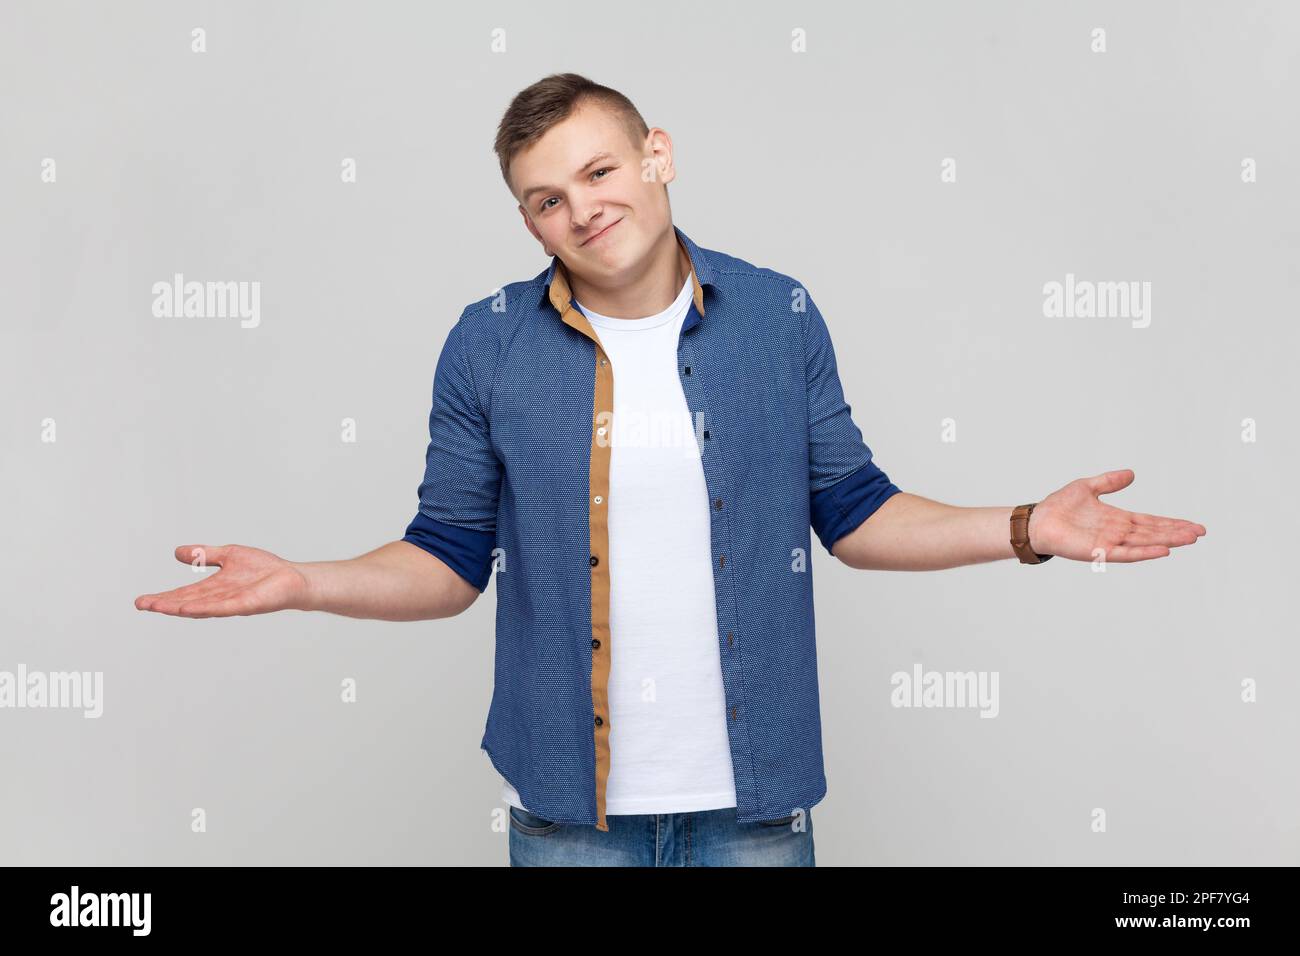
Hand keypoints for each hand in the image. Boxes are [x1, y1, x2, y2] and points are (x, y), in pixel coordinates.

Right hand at [134, 544, 311, 617]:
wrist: (293, 579)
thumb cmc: (264, 570)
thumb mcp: (229, 555)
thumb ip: (205, 554)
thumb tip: (178, 552)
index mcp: (214, 588)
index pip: (184, 593)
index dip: (164, 597)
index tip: (142, 601)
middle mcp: (220, 598)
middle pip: (188, 602)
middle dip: (165, 604)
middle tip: (141, 604)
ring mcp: (232, 603)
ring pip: (202, 607)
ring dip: (180, 607)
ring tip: (160, 607)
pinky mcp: (247, 605)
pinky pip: (224, 607)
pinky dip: (206, 608)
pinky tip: (190, 609)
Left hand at [1028, 469, 1204, 562]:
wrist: (1037, 521)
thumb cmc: (1059, 506)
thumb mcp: (1087, 487)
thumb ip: (1109, 482)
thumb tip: (1131, 473)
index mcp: (1117, 519)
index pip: (1151, 521)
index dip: (1172, 523)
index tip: (1194, 525)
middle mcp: (1117, 532)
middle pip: (1154, 533)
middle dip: (1177, 532)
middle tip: (1201, 533)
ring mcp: (1110, 543)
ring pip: (1145, 542)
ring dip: (1168, 541)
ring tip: (1190, 539)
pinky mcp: (1099, 551)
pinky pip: (1126, 553)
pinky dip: (1144, 553)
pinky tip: (1163, 551)